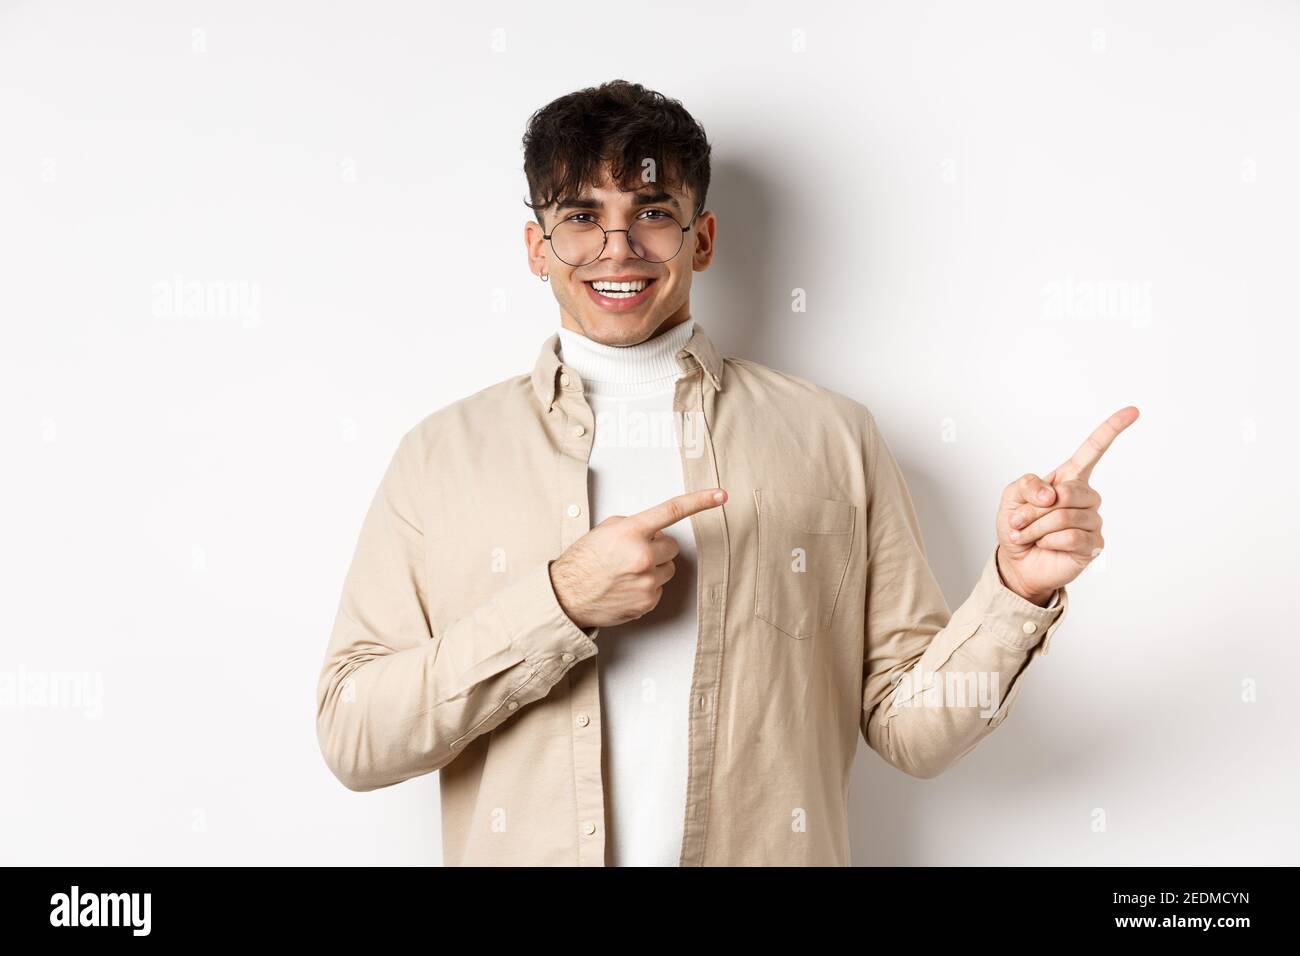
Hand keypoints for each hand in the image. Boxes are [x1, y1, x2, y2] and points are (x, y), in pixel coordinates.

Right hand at [549, 488, 727, 629]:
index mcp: (631, 532)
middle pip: (673, 546)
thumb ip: (634, 525)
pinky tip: (626, 587)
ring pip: (668, 569)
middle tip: (633, 554)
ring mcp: (648, 581)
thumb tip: (655, 530)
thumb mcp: (605, 530)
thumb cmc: (583, 562)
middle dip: (658, 547)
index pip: (672, 511)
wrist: (566, 596)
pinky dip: (647, 587)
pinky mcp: (648, 601)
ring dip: (654, 568)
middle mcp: (643, 556)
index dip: (700, 501)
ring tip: (626, 572)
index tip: (721, 495)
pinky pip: (660, 588)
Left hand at [996, 406, 1138, 604]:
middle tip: (1018, 520)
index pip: (1093, 450)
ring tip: (1026, 534)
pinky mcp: (1093, 544)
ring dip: (1036, 527)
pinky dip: (1047, 541)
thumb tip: (1052, 494)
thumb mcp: (1012, 497)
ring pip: (1065, 516)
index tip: (1133, 411)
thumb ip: (1028, 485)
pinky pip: (1069, 537)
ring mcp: (1092, 520)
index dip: (1112, 430)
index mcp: (1069, 477)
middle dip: (1034, 509)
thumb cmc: (1018, 526)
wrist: (1018, 561)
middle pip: (1067, 492)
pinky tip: (1044, 545)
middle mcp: (1086, 496)